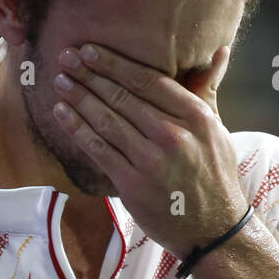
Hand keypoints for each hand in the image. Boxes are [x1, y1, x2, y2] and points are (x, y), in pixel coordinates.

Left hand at [51, 42, 249, 259]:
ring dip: (78, 98)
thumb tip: (219, 50)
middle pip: (122, 96)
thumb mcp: (216, 129)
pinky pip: (98, 150)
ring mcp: (151, 160)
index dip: (115, 63)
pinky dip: (77, 129)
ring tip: (60, 81)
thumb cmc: (213, 173)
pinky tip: (62, 112)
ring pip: (107, 120)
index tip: (90, 50)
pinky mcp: (132, 183)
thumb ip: (207, 89)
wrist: (211, 228)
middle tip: (65, 57)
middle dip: (89, 75)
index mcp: (196, 116)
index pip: (148, 80)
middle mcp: (174, 135)